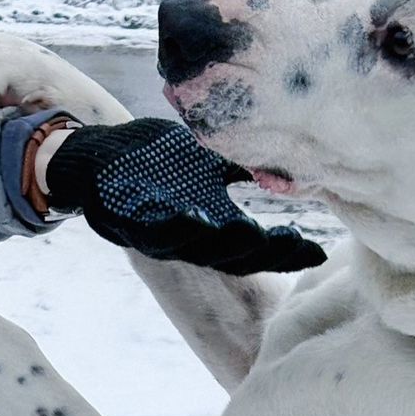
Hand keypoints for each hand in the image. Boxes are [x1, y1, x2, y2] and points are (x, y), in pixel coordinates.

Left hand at [42, 118, 325, 275]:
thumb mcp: (207, 159)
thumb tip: (287, 160)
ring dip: (222, 243)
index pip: (257, 251)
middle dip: (263, 253)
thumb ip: (240, 164)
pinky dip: (172, 225)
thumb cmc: (155, 161)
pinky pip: (150, 230)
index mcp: (215, 227)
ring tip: (249, 231)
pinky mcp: (126, 222)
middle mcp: (191, 238)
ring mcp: (158, 234)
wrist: (97, 156)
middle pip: (233, 259)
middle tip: (290, 242)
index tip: (317, 252)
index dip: (287, 257)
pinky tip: (192, 214)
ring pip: (195, 250)